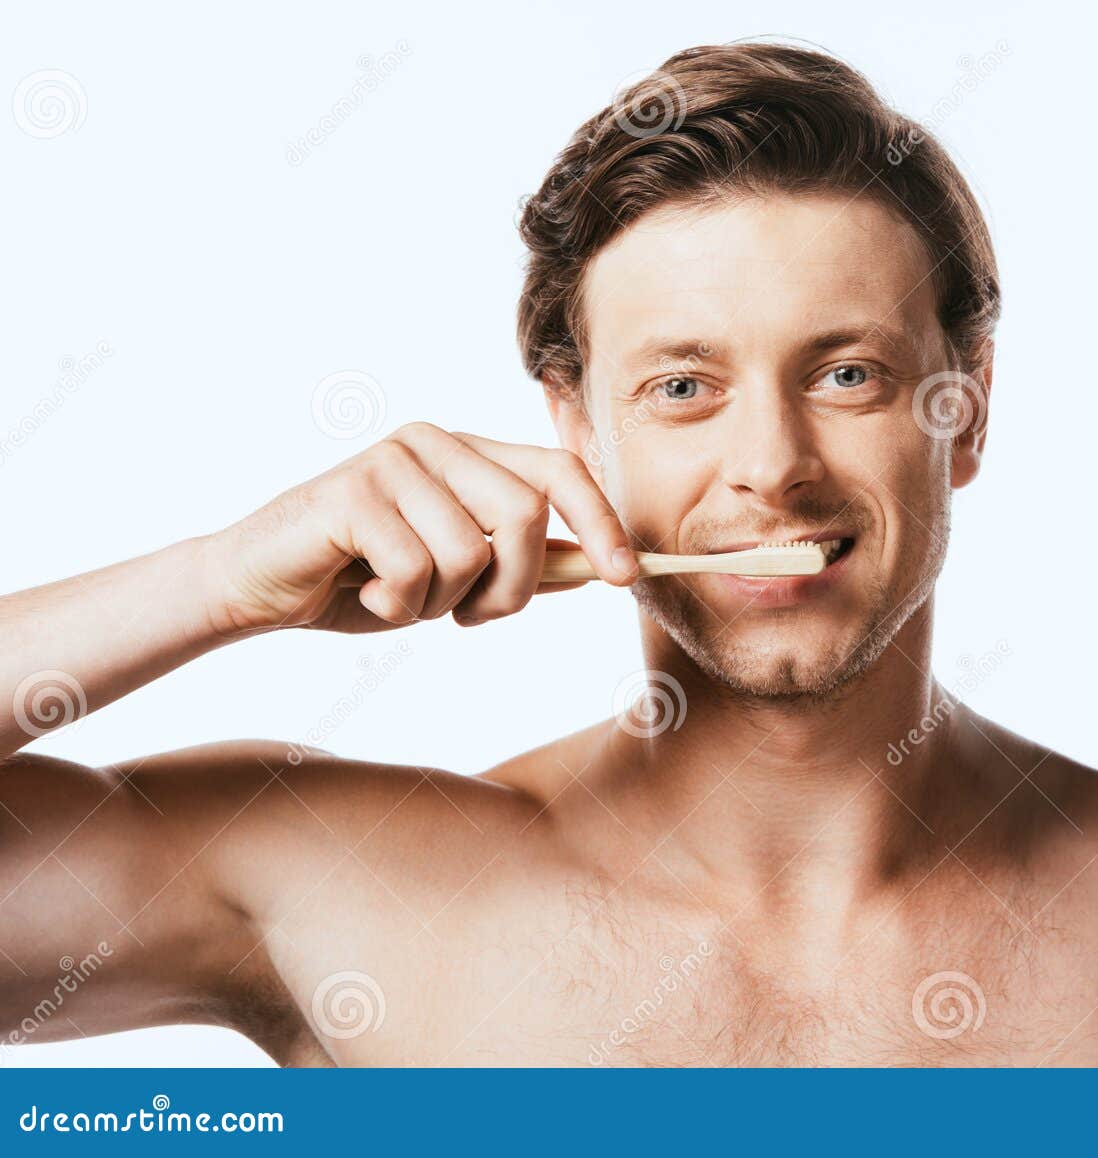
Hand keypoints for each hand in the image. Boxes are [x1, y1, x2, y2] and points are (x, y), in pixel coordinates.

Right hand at [201, 423, 637, 635]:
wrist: (259, 588)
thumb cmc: (362, 580)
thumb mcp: (456, 577)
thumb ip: (522, 564)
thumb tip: (598, 567)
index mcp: (469, 454)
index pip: (559, 473)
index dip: (601, 524)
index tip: (627, 577)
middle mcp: (436, 443)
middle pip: (526, 516)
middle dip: (511, 588)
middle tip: (468, 615)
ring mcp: (392, 460)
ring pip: (469, 553)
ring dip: (439, 602)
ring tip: (397, 595)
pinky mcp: (352, 491)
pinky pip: (414, 568)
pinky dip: (396, 605)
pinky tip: (361, 591)